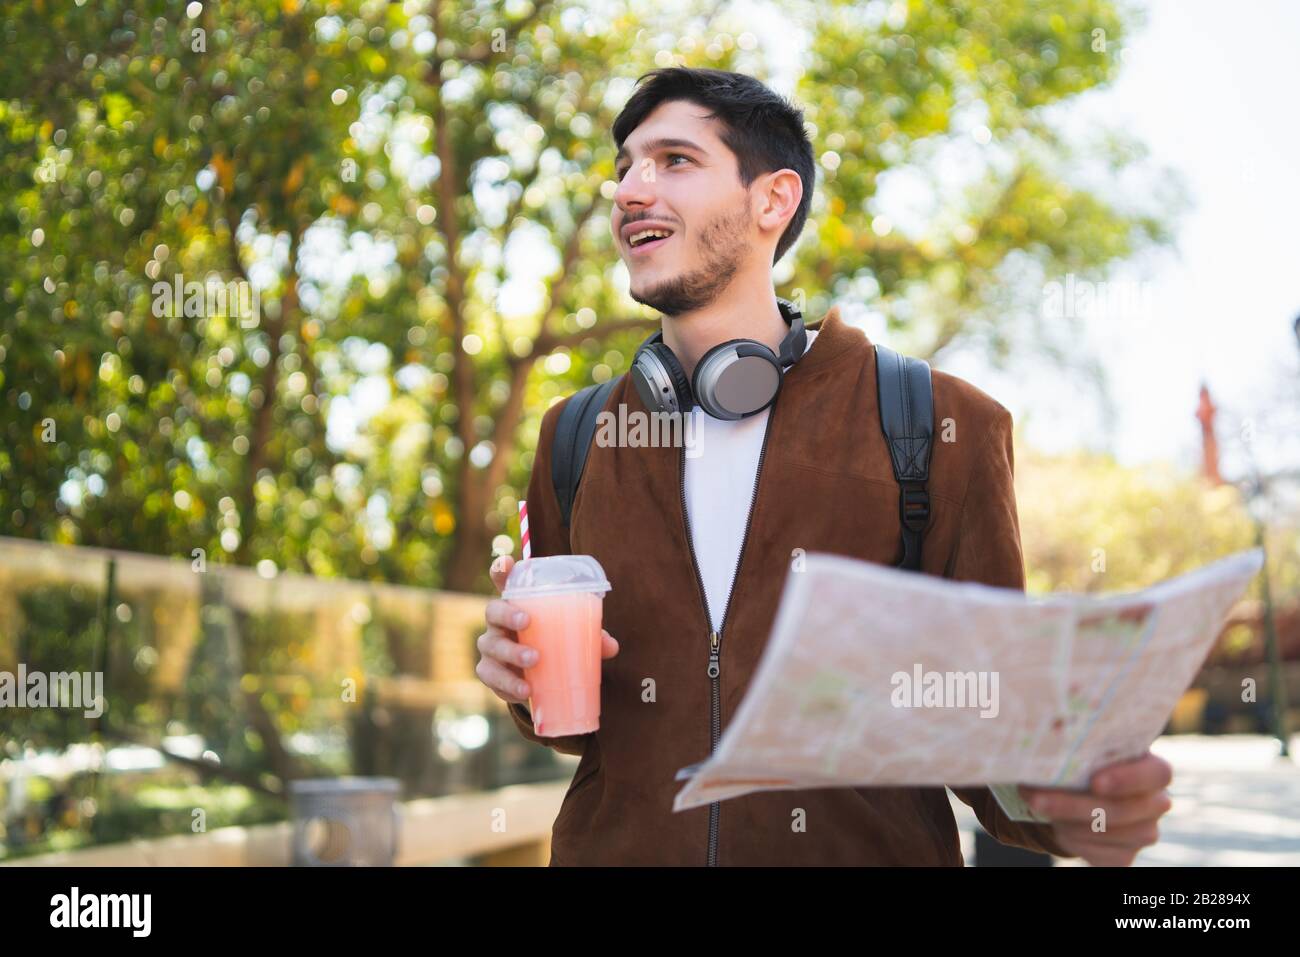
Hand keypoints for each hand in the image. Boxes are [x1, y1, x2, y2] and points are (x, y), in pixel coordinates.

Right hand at [474, 553, 619, 705]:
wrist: (534, 679)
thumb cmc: (552, 644)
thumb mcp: (570, 635)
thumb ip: (589, 636)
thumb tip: (611, 646)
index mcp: (516, 604)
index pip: (502, 580)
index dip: (501, 569)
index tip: (507, 564)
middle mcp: (498, 622)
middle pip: (493, 611)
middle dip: (508, 615)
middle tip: (527, 622)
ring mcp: (491, 648)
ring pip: (491, 647)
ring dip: (511, 653)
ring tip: (533, 662)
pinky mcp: (491, 674)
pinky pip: (492, 677)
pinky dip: (508, 684)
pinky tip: (525, 690)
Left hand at [1018, 751, 1173, 865]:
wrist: (1079, 792)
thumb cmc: (1084, 760)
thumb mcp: (1084, 747)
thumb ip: (1076, 744)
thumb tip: (1043, 744)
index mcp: (1152, 769)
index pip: (1158, 774)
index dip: (1129, 779)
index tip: (1095, 782)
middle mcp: (1155, 803)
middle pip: (1122, 810)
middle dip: (1074, 806)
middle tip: (1037, 798)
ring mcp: (1143, 833)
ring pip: (1106, 834)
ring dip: (1066, 822)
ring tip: (1038, 804)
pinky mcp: (1125, 856)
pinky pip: (1098, 855)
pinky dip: (1071, 840)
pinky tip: (1055, 825)